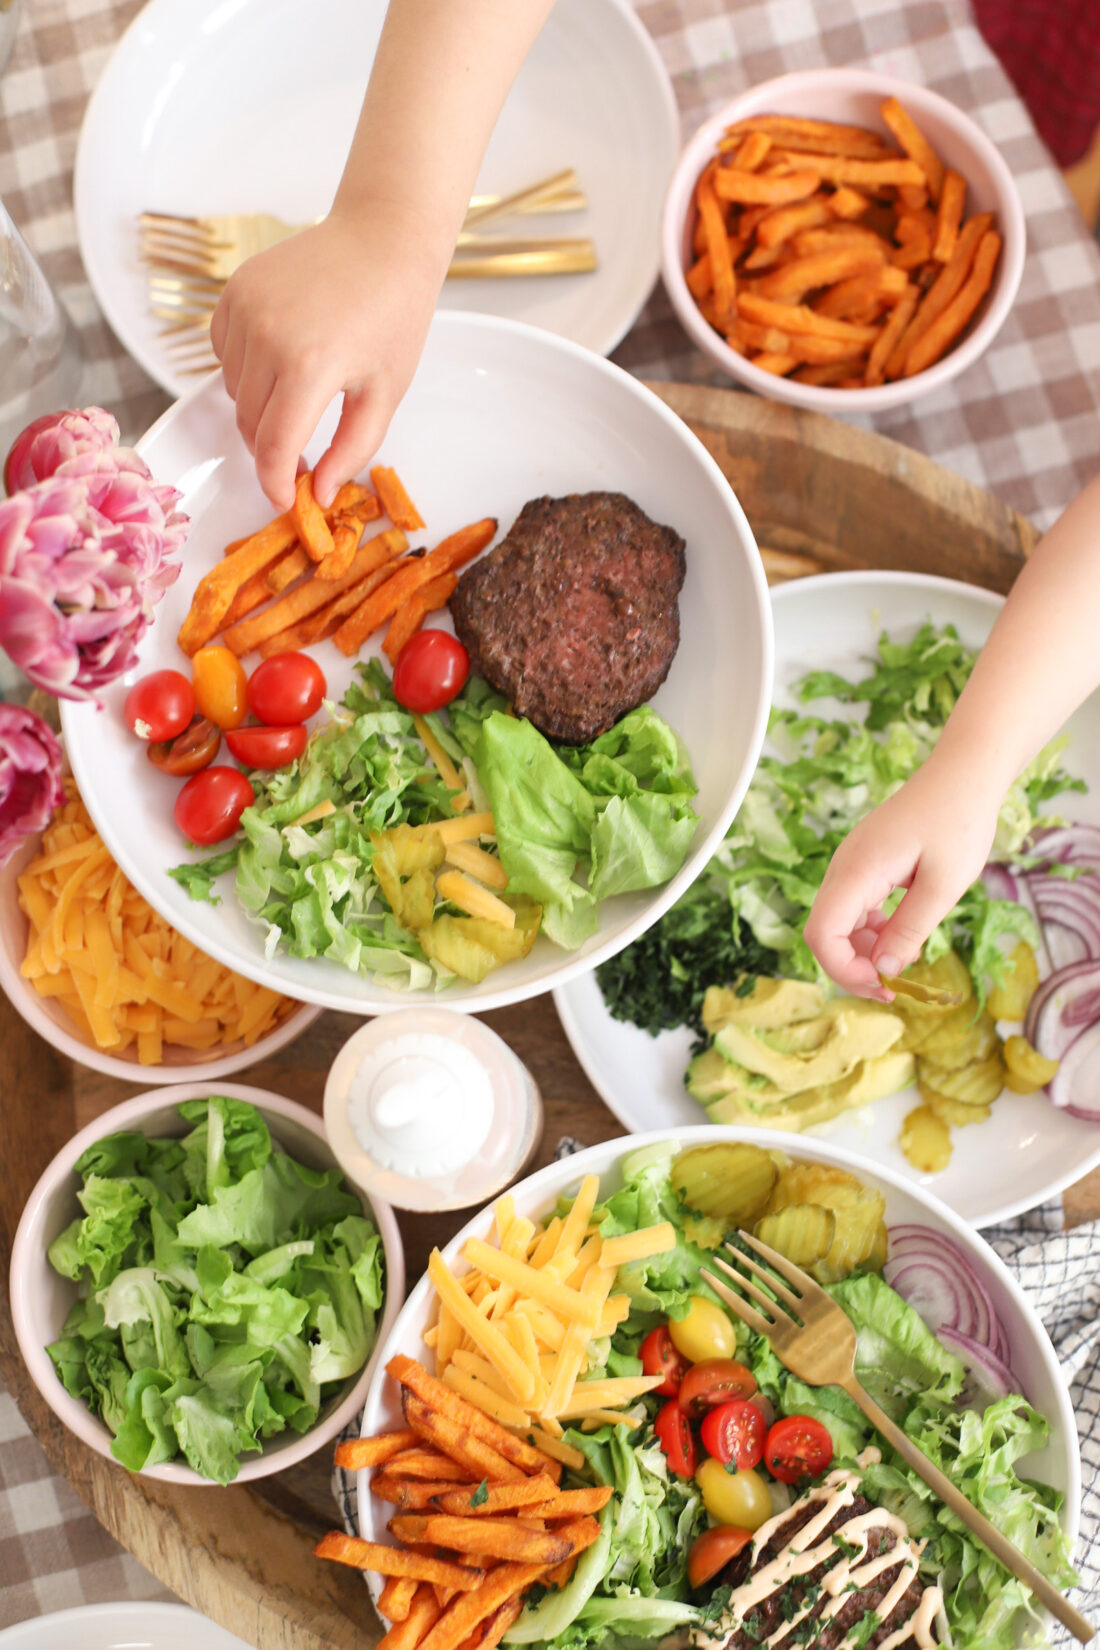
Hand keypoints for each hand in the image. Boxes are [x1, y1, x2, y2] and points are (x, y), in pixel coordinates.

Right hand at [210, 205, 442, 510]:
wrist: (382, 239)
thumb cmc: (393, 317)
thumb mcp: (385, 394)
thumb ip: (350, 450)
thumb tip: (317, 492)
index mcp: (310, 365)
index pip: (273, 447)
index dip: (275, 483)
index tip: (285, 499)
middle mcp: (268, 335)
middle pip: (249, 424)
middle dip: (271, 450)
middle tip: (300, 456)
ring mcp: (245, 308)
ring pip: (233, 392)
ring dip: (259, 409)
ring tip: (300, 396)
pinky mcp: (234, 291)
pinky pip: (224, 354)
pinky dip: (245, 371)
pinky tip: (280, 361)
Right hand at [803, 754, 1000, 999]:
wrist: (962, 775)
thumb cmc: (958, 822)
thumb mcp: (944, 884)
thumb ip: (911, 928)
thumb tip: (884, 969)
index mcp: (857, 872)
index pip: (822, 934)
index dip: (844, 970)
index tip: (885, 985)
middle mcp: (843, 869)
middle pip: (825, 933)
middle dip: (853, 967)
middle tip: (895, 988)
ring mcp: (851, 866)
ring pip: (838, 923)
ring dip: (864, 951)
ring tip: (904, 962)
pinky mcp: (864, 865)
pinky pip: (854, 908)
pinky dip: (872, 931)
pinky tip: (902, 936)